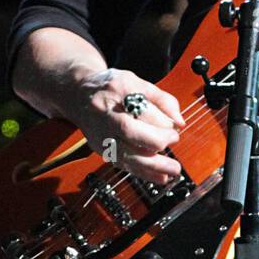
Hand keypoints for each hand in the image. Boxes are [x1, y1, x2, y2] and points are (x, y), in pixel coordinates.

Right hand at [60, 67, 185, 184]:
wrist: (79, 94)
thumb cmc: (112, 87)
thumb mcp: (138, 82)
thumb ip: (162, 100)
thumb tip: (179, 122)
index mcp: (118, 92)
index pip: (143, 110)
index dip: (163, 121)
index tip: (176, 127)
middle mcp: (106, 114)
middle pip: (129, 131)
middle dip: (157, 140)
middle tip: (174, 140)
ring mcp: (101, 134)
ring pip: (126, 153)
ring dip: (153, 165)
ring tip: (173, 170)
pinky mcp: (101, 149)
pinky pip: (123, 164)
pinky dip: (143, 172)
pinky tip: (160, 176)